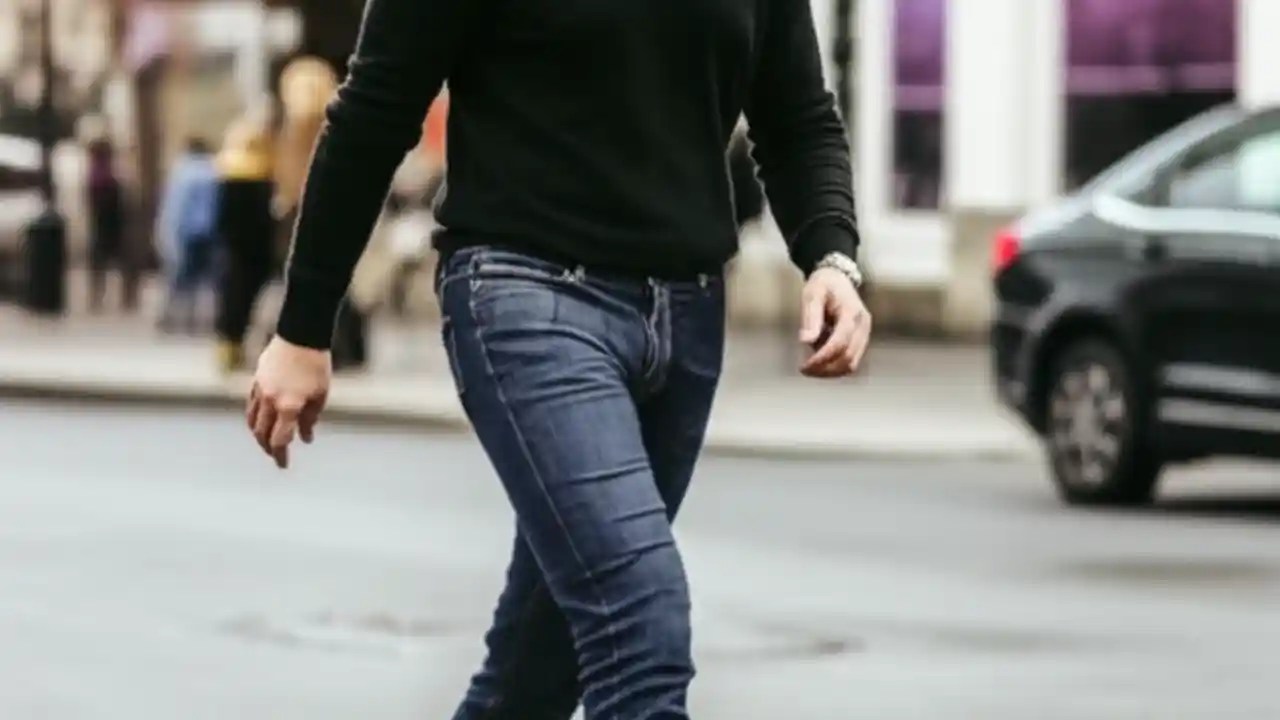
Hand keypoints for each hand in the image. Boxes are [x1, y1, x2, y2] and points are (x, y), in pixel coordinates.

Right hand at [247, 336, 331, 468]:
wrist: (300, 336)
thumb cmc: (316, 366)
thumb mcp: (320, 395)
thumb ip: (310, 419)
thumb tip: (305, 439)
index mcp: (288, 407)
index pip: (280, 440)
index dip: (281, 455)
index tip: (284, 465)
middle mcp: (270, 401)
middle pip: (262, 434)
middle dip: (268, 448)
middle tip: (276, 455)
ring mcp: (260, 390)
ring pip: (253, 421)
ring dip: (259, 435)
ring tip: (267, 441)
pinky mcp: (256, 381)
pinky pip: (251, 406)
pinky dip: (254, 418)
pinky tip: (261, 422)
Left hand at [798, 268, 871, 377]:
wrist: (837, 278)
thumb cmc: (823, 285)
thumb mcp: (812, 295)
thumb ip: (811, 317)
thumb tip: (806, 341)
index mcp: (851, 312)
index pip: (839, 343)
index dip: (822, 358)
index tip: (804, 367)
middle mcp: (862, 325)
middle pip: (847, 358)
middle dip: (825, 369)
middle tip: (804, 370)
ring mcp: (865, 333)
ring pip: (851, 364)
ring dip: (830, 370)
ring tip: (811, 367)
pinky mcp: (862, 340)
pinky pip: (851, 361)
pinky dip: (835, 366)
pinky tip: (820, 361)